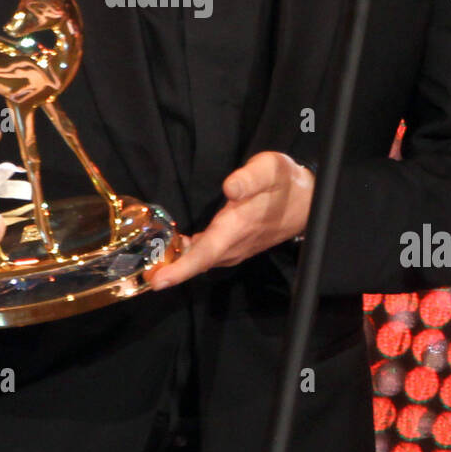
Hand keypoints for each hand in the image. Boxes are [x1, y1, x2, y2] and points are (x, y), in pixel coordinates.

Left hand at [146, 152, 313, 289]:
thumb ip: (249, 178)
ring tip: (151, 261)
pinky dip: (189, 256)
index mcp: (236, 229)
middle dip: (169, 271)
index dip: (179, 270)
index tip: (157, 281)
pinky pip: (208, 255)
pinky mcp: (235, 246)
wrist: (309, 201)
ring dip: (178, 264)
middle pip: (197, 263)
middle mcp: (233, 246)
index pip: (203, 255)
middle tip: (141, 272)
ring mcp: (235, 249)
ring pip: (202, 260)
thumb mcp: (269, 169)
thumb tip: (230, 187)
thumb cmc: (285, 183)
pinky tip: (177, 246)